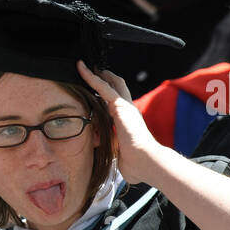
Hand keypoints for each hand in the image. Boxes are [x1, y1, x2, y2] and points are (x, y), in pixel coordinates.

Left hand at [75, 60, 165, 186]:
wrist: (146, 161)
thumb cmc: (136, 163)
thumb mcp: (119, 154)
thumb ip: (113, 150)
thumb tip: (109, 156)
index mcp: (126, 121)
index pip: (115, 102)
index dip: (107, 93)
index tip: (96, 89)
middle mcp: (127, 110)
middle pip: (116, 87)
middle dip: (104, 78)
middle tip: (93, 70)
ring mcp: (124, 106)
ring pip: (109, 84)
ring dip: (96, 74)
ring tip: (84, 66)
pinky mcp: (120, 105)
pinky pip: (103, 87)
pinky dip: (92, 77)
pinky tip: (82, 69)